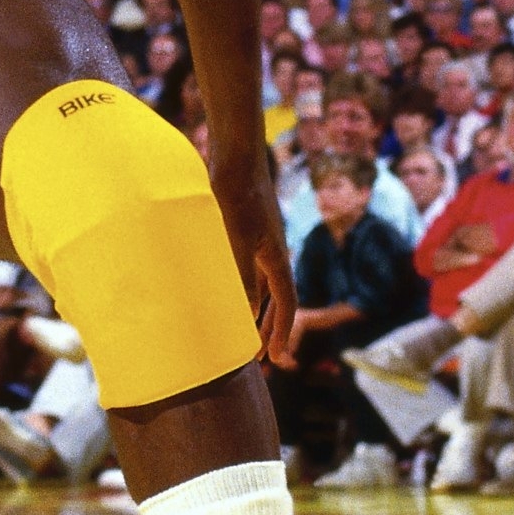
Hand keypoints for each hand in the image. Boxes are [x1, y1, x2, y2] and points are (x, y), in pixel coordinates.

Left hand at [212, 151, 297, 365]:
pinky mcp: (244, 231)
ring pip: (261, 285)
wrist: (235, 156)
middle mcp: (272, 253)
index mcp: (276, 258)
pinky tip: (226, 294)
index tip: (277, 357)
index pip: (287, 304)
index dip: (282, 331)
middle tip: (263, 358)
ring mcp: (259, 242)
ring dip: (256, 311)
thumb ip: (242, 277)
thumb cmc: (235, 196)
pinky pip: (248, 269)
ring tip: (244, 333)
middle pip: (277, 299)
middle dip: (271, 329)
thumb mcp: (236, 240)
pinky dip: (242, 287)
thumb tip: (248, 315)